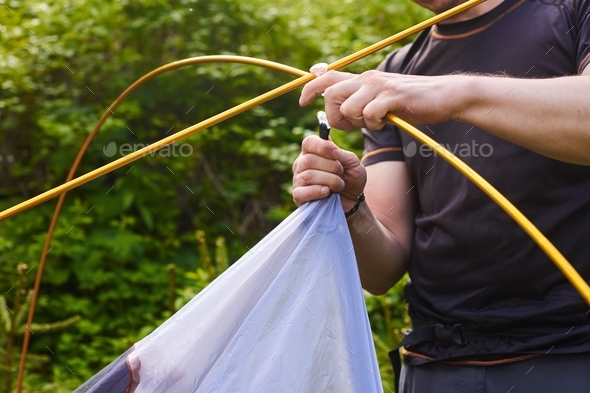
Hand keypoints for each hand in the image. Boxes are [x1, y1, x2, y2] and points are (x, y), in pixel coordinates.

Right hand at [292, 135, 365, 211]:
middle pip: (310, 160)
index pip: (309, 142)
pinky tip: (327, 192)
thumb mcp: (352, 163)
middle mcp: (301, 163)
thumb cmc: (350, 178)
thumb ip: (342, 154)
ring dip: (329, 181)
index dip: (323, 147)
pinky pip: (302, 192)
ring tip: (338, 185)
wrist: (352, 200)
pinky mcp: (298, 195)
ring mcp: (298, 179)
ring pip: (308, 176)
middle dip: (331, 167)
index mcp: (312, 151)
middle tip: (341, 173)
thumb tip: (330, 148)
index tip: (337, 154)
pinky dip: (317, 191)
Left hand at [300, 69, 460, 130]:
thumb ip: (361, 102)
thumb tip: (340, 111)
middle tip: (351, 125)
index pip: (326, 77)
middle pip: (331, 95)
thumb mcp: (381, 100)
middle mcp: (367, 79)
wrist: (444, 97)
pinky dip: (375, 124)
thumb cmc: (411, 103)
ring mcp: (379, 86)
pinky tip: (386, 121)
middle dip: (335, 116)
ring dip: (358, 122)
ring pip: (349, 108)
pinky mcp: (392, 97)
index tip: (301, 102)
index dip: (309, 89)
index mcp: (362, 79)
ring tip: (375, 121)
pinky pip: (369, 114)